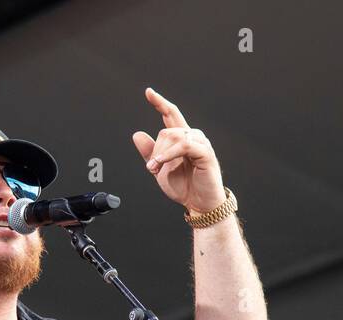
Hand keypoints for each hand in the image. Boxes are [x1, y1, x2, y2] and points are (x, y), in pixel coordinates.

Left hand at [131, 87, 227, 214]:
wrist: (199, 204)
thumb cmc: (184, 187)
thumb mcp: (160, 169)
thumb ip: (150, 152)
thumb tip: (136, 134)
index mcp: (182, 139)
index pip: (171, 115)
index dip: (160, 103)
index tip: (148, 92)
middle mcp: (193, 137)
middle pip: (167, 130)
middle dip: (155, 150)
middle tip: (151, 168)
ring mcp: (200, 144)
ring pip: (175, 136)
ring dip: (160, 154)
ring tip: (154, 169)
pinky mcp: (205, 153)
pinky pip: (184, 145)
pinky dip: (169, 154)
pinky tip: (161, 164)